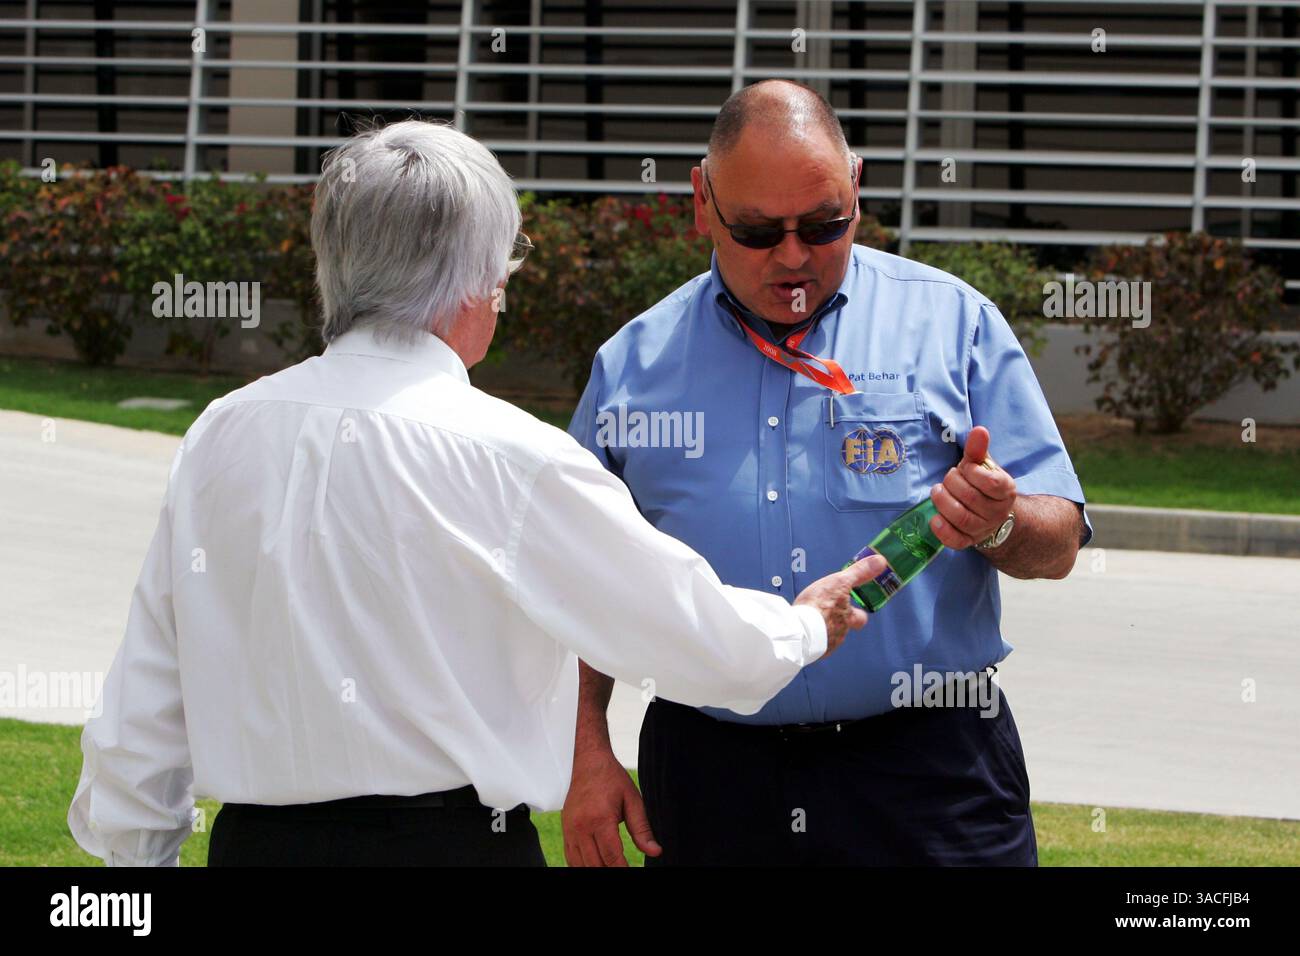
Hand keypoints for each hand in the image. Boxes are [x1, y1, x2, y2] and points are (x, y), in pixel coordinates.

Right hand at [562, 746, 661, 866]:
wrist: (589, 762)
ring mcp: (570, 830)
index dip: (622, 869)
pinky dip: (582, 866)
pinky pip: (570, 857)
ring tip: (611, 867)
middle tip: (623, 869)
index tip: (631, 872)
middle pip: (595, 864)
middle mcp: (581, 827)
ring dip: (596, 870)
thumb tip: (655, 851)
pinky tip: (595, 865)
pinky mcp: (565, 830)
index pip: (611, 856)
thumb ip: (642, 829)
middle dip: (610, 871)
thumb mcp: (633, 800)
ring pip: (580, 865)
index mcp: (600, 819)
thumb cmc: (612, 779)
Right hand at [794, 552, 885, 656]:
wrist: (797, 629)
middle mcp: (839, 634)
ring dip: (822, 631)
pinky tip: (803, 632)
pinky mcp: (811, 651)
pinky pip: (814, 646)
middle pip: (843, 629)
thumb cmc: (817, 606)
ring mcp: (826, 644)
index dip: (859, 614)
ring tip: (811, 623)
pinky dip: (810, 640)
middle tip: (828, 616)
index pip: (860, 619)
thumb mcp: (839, 582)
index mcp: (847, 618)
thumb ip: (859, 573)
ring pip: (828, 637)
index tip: (856, 610)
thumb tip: (880, 562)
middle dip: (837, 623)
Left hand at [928, 425, 1016, 548]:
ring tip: (937, 492)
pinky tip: (934, 518)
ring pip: (962, 518)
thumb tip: (979, 430)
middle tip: (948, 479)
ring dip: (943, 502)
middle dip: (952, 484)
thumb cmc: (982, 485)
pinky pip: (956, 540)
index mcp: (1006, 490)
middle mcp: (998, 512)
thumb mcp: (982, 465)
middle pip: (971, 498)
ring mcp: (983, 529)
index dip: (973, 472)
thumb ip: (978, 450)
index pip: (991, 482)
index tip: (965, 468)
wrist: (989, 515)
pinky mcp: (969, 541)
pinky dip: (942, 530)